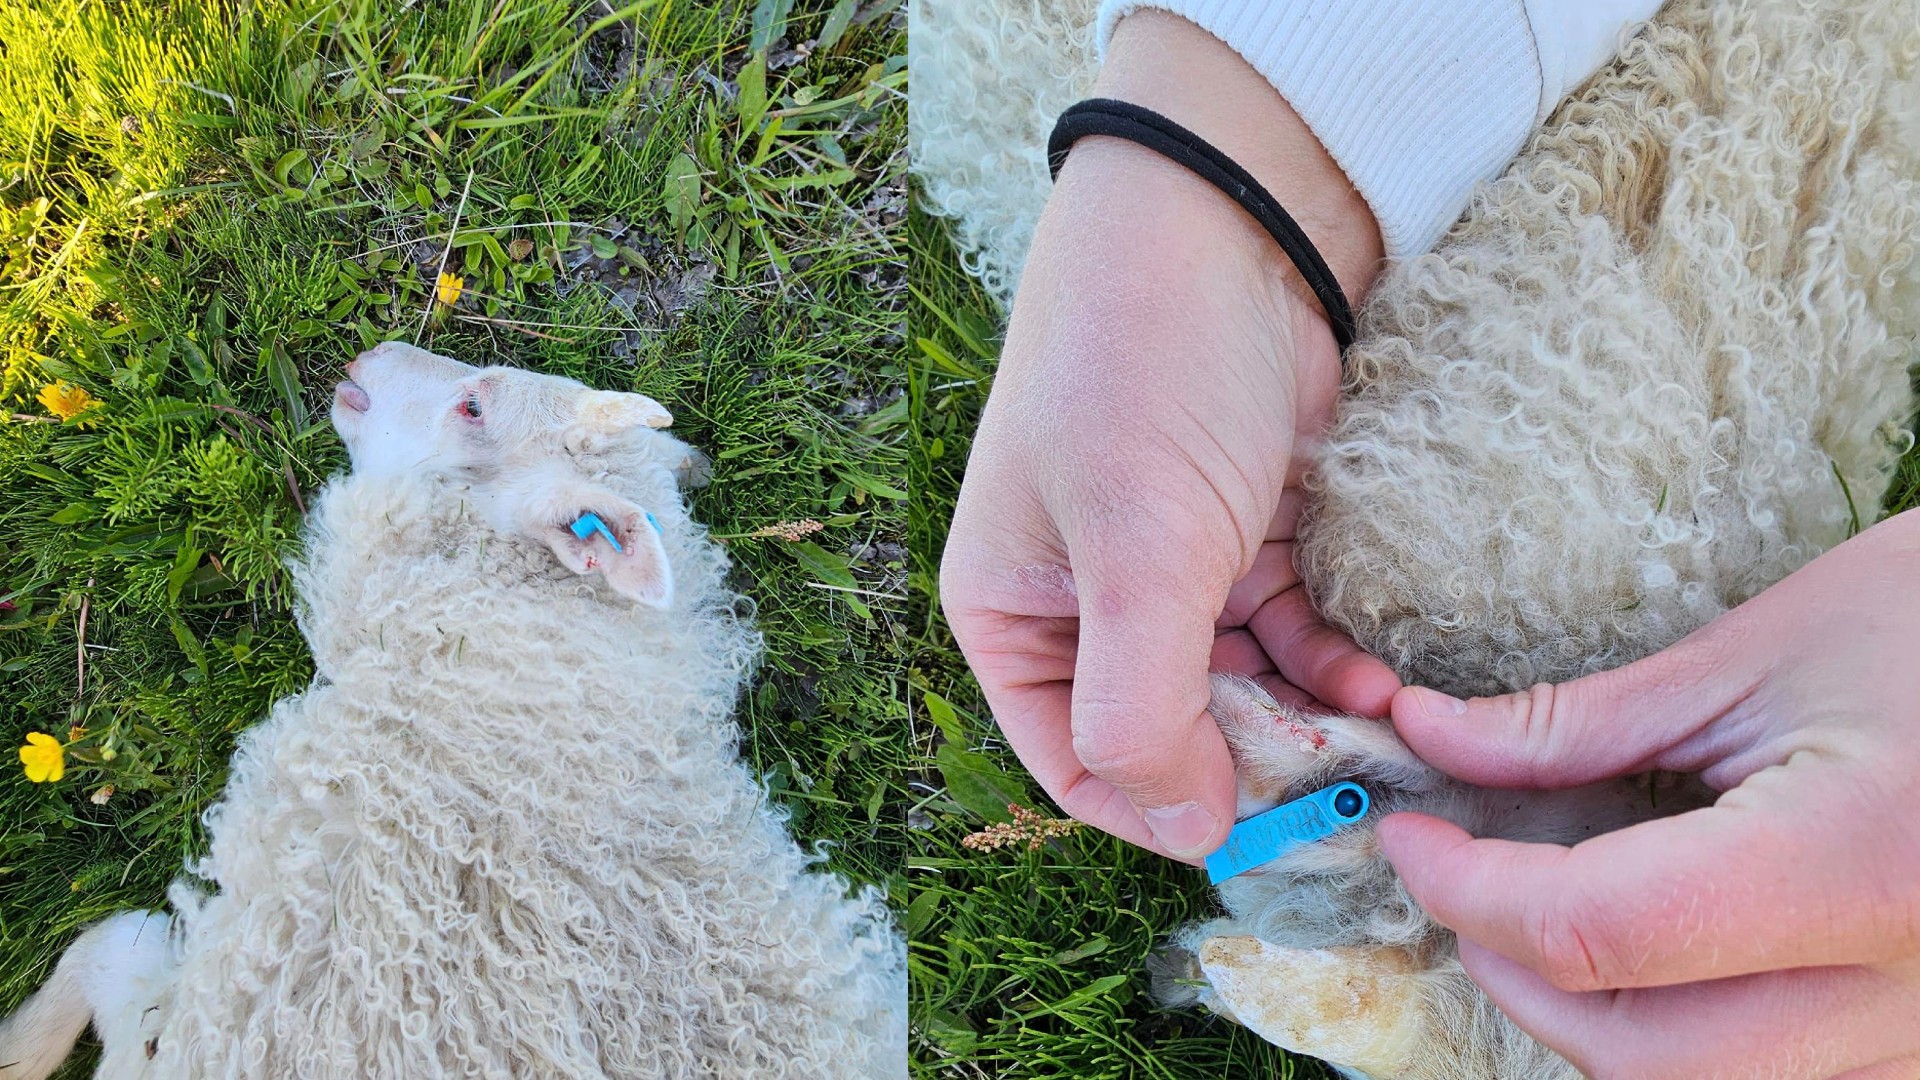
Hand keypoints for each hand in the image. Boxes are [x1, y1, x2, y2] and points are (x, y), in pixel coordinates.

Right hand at [940, 12, 1393, 860]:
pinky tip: (1382, 681)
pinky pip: (1289, 638)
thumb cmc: (1145, 378)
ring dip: (1308, 722)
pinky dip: (1333, 667)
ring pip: (1241, 693)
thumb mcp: (1136, 554)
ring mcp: (1170, 573)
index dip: (1160, 808)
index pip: (1076, 762)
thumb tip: (1187, 831)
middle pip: (1168, 733)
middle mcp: (1083, 604)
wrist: (1232, 224)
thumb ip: (1145, 705)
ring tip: (1381, 737)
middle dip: (1253, 766)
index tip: (1258, 835)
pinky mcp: (1246, 540)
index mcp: (1013, 613)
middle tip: (1344, 791)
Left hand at [1378, 509, 1919, 1078]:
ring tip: (1551, 910)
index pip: (1603, 933)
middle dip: (1518, 972)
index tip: (1412, 834)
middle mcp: (1910, 989)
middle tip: (1465, 879)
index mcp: (1858, 865)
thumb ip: (1581, 722)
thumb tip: (1430, 740)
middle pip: (1645, 1057)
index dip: (1472, 889)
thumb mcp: (1756, 655)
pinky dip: (1692, 1033)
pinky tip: (1663, 950)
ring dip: (1598, 1018)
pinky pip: (1789, 1079)